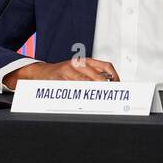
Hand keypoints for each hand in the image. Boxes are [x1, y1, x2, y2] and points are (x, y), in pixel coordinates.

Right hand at [2, 57, 118, 89]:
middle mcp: (78, 63)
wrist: (43, 72)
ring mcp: (69, 70)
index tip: (119, 86)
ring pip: (85, 82)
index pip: (106, 66)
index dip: (114, 76)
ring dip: (94, 91)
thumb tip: (110, 85)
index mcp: (86, 61)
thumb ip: (93, 76)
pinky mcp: (60, 78)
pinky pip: (72, 87)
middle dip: (106, 86)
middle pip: (97, 75)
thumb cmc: (64, 73)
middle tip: (112, 95)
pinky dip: (79, 94)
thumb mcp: (80, 70)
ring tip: (101, 99)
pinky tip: (83, 101)